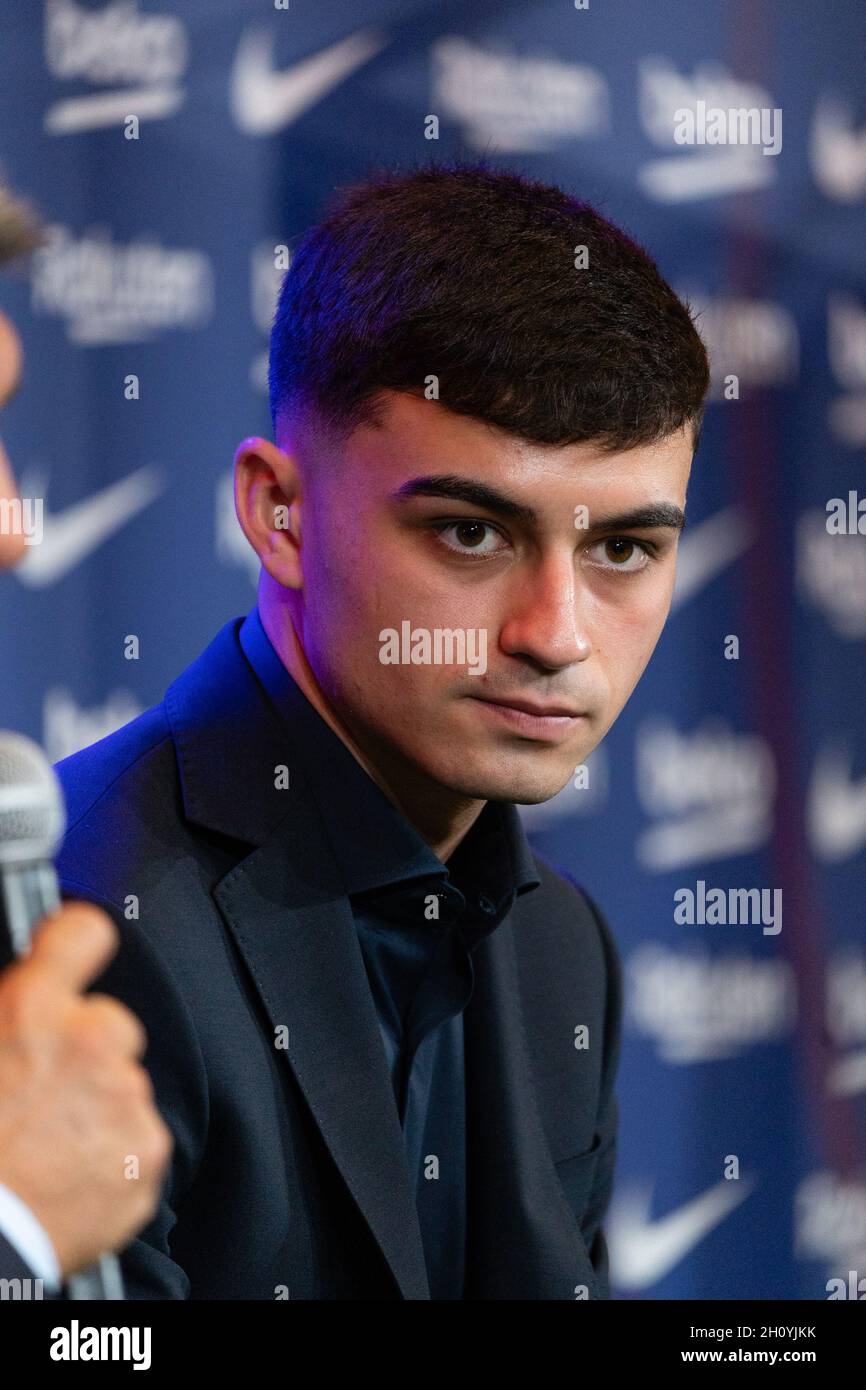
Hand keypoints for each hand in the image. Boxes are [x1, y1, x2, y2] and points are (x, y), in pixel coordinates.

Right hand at [0, 901, 172, 1276]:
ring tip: (51, 1145)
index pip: (82, 932)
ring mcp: (126, 1097)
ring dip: (99, 1106)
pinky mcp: (149, 1151)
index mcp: (32, 1012)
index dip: (78, 937)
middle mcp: (90, 1042)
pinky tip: (73, 1176)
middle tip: (46, 1092)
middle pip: (112, 1022)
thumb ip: (8, 1017)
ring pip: (125, 1084)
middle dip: (86, 1050)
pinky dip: (115, 1155)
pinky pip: (140, 1138)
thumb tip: (21, 1002)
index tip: (77, 947)